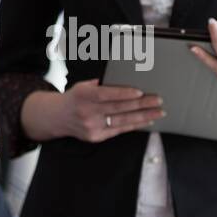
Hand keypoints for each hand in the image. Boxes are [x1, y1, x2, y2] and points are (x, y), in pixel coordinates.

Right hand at [30, 79, 164, 142]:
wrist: (58, 117)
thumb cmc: (75, 98)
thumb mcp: (83, 86)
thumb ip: (101, 84)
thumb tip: (123, 79)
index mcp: (84, 95)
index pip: (106, 95)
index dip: (124, 94)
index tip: (141, 92)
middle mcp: (87, 111)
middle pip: (119, 108)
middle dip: (141, 104)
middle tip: (157, 101)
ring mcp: (92, 126)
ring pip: (122, 121)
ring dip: (143, 117)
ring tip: (158, 112)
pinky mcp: (96, 137)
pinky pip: (119, 130)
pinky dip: (134, 125)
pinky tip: (146, 121)